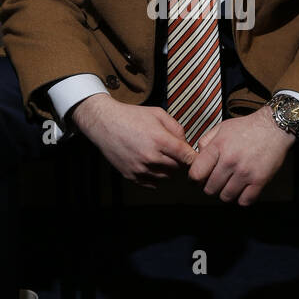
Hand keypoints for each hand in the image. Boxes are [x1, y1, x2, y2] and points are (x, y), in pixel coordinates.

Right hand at [69, 95, 194, 187]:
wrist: (104, 123)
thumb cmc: (132, 116)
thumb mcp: (158, 114)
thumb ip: (177, 128)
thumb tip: (186, 144)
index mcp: (159, 140)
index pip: (187, 157)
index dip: (194, 158)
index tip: (194, 157)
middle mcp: (150, 157)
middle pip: (178, 169)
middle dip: (180, 162)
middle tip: (175, 154)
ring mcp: (140, 168)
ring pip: (166, 178)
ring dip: (168, 170)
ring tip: (162, 158)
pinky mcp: (131, 176)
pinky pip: (152, 184)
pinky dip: (155, 177)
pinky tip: (152, 166)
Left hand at [187, 105, 294, 206]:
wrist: (274, 127)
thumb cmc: (248, 127)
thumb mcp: (222, 127)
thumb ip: (206, 141)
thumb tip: (197, 157)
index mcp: (218, 147)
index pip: (196, 174)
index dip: (194, 179)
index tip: (198, 179)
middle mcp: (230, 161)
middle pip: (210, 189)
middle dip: (210, 187)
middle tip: (216, 182)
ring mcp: (245, 172)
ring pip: (226, 197)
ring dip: (226, 193)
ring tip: (230, 185)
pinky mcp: (260, 180)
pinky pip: (245, 201)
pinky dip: (242, 199)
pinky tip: (242, 190)